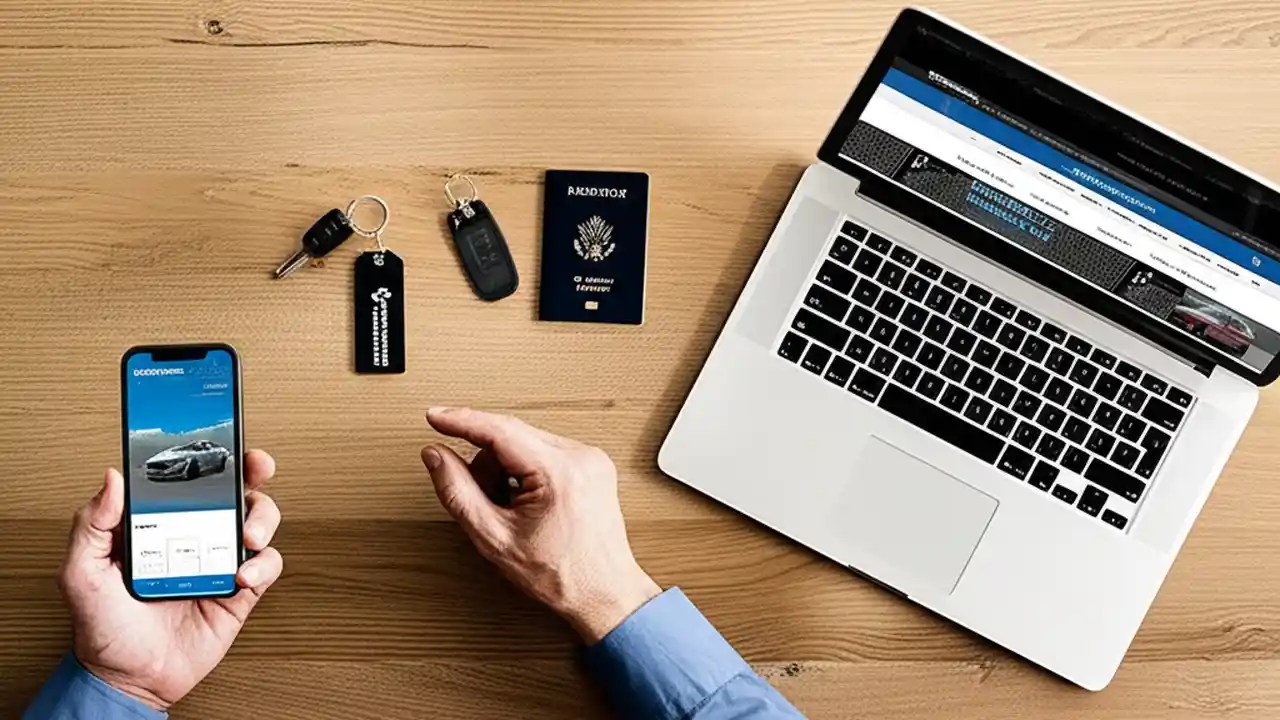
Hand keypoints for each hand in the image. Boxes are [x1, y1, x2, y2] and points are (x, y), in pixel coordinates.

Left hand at [59, 450, 283, 710]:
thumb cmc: (103, 628)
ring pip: (260, 522)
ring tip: (246, 537)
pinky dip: (264, 565)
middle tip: (255, 468)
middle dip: (253, 471)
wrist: (130, 680)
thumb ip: (91, 525)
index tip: (223, 439)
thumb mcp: (82, 573)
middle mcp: (196, 536)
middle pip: (237, 490)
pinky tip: (242, 575)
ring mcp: (221, 561)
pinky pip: (268, 566)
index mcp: (161, 524)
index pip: (191, 479)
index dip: (212, 454)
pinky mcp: (242, 591)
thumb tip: (112, 479)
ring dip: (261, 520)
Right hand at [422, 408, 660, 643]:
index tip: (434, 417)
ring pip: (525, 442)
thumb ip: (458, 492)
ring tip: (508, 509)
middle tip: (480, 499)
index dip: (461, 421)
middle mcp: (581, 457)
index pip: (499, 430)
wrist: (603, 593)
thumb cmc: (560, 575)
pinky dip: (524, 471)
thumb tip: (436, 456)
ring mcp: (591, 459)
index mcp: (559, 473)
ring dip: (505, 468)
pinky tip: (525, 503)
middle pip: (511, 435)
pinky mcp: (592, 464)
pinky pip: (544, 451)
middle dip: (485, 462)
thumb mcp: (494, 538)